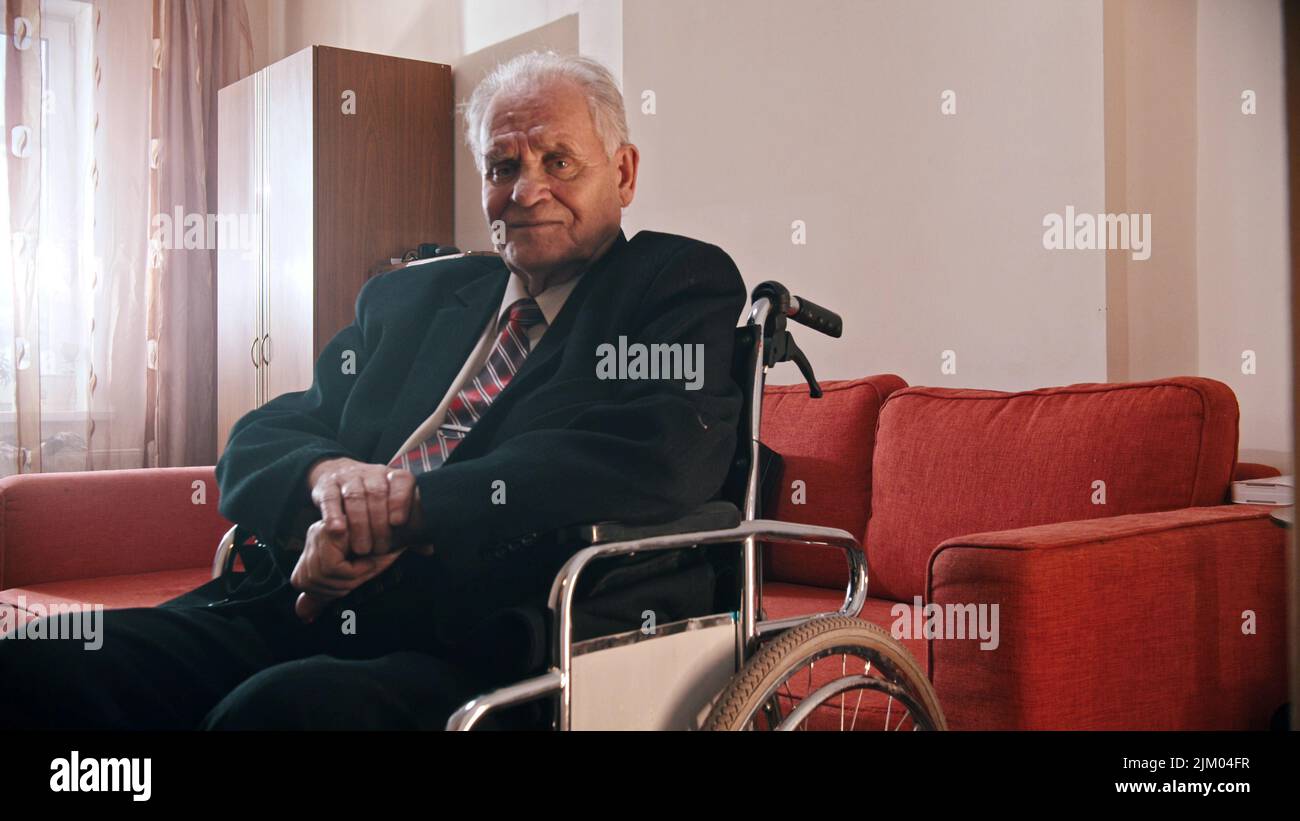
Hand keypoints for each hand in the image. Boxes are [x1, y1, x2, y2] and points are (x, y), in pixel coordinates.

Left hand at [291, 519, 405, 622]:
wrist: (407, 530)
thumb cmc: (382, 553)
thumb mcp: (353, 578)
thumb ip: (326, 595)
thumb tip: (302, 615)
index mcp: (314, 545)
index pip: (301, 581)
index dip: (326, 592)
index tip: (349, 584)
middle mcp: (314, 534)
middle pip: (309, 581)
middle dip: (338, 588)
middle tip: (362, 576)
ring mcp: (321, 530)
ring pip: (322, 574)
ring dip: (349, 579)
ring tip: (367, 568)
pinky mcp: (332, 530)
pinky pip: (333, 567)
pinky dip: (354, 571)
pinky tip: (369, 562)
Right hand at [306, 457, 417, 556]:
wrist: (337, 473)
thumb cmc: (372, 500)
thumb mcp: (392, 509)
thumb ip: (409, 528)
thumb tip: (429, 548)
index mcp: (392, 477)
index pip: (402, 480)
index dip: (401, 500)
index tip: (398, 522)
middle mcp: (372, 473)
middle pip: (377, 494)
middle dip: (378, 523)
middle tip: (379, 549)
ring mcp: (349, 478)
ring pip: (355, 497)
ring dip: (359, 524)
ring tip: (363, 548)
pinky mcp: (328, 486)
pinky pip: (331, 499)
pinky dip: (334, 515)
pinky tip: (338, 530)